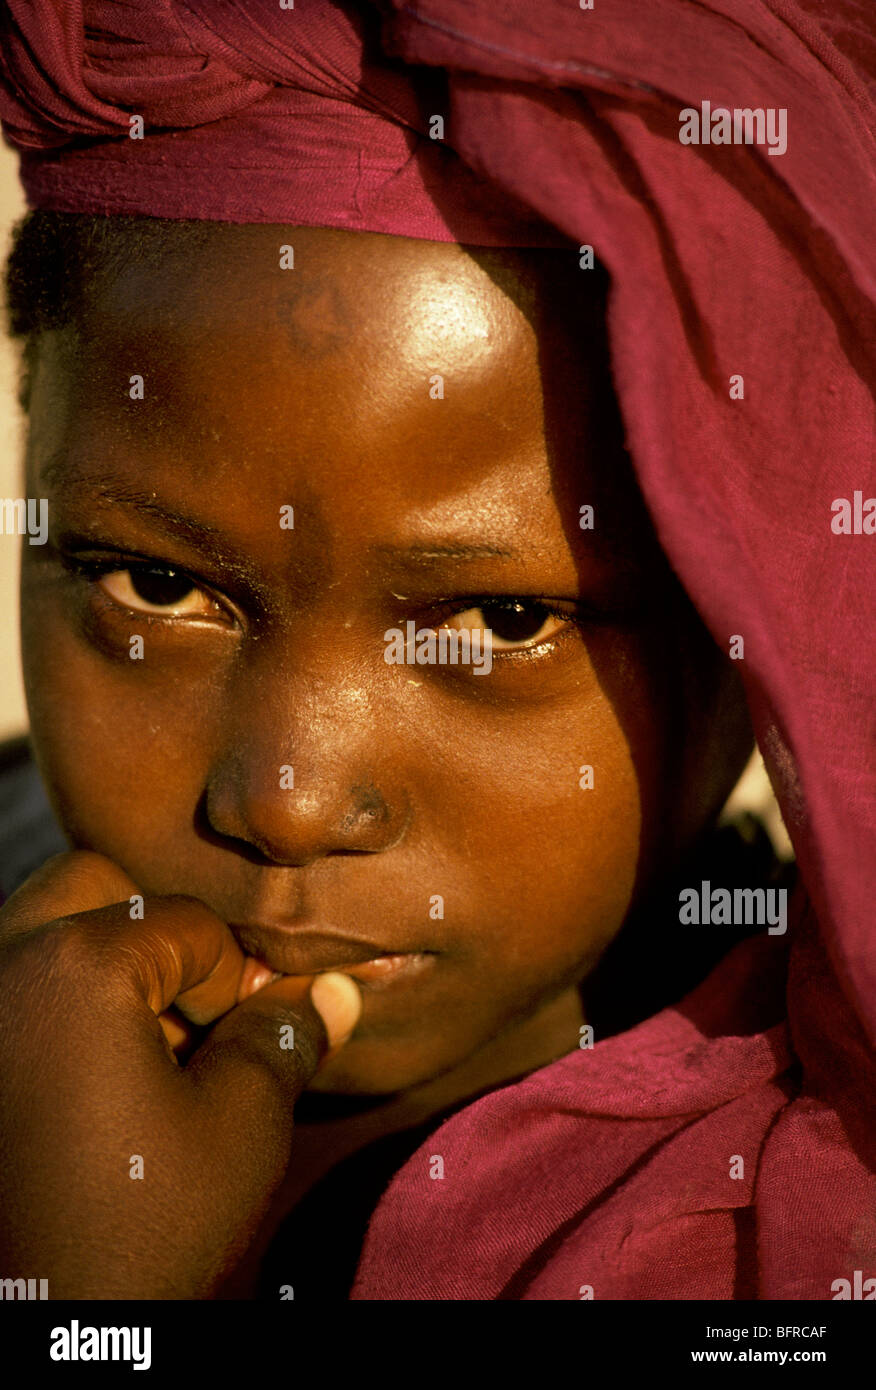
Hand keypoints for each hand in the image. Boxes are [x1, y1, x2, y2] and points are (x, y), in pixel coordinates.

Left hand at [0, 851, 360, 1297]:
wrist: (46, 1334)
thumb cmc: (139, 1228)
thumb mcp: (240, 1127)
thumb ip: (283, 1037)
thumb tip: (333, 991)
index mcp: (76, 967)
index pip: (187, 924)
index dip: (233, 980)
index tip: (241, 1037)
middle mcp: (1, 969)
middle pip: (91, 888)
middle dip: (150, 937)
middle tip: (184, 1014)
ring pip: (38, 936)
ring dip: (95, 968)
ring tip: (138, 1051)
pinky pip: (10, 996)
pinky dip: (51, 1013)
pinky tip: (87, 1085)